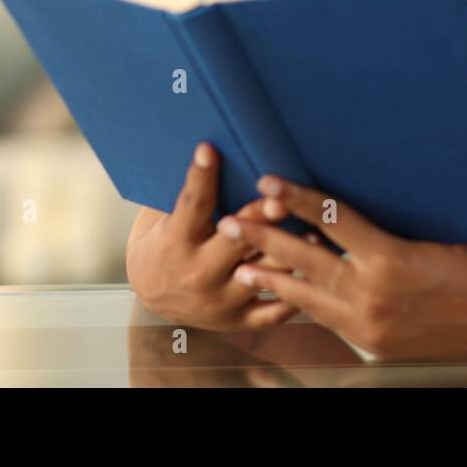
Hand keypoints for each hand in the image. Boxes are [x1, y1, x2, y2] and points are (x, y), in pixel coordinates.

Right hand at [126, 143, 316, 330]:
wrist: (151, 295)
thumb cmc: (165, 241)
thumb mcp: (164, 217)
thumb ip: (188, 193)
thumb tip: (209, 146)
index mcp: (176, 242)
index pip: (192, 205)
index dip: (200, 176)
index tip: (209, 149)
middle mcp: (198, 273)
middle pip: (236, 241)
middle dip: (260, 219)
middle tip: (282, 198)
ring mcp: (220, 300)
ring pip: (262, 275)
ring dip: (289, 254)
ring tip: (315, 234)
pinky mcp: (237, 320)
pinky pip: (274, 310)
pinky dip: (296, 294)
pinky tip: (315, 273)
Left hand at [215, 176, 466, 360]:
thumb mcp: (429, 235)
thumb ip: (384, 227)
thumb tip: (347, 208)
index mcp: (388, 257)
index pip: (330, 219)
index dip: (295, 198)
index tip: (268, 180)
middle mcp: (372, 293)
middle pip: (304, 260)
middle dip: (263, 239)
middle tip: (231, 222)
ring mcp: (369, 325)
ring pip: (308, 297)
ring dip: (273, 279)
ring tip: (244, 267)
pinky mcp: (373, 346)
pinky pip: (329, 320)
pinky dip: (307, 304)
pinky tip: (288, 296)